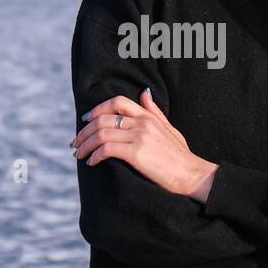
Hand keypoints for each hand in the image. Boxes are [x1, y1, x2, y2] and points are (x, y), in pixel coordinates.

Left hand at [71, 89, 217, 200]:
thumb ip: (154, 111)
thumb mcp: (169, 128)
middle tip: (75, 142)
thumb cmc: (181, 156)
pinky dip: (95, 155)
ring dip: (85, 144)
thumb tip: (144, 93)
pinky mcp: (137, 153)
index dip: (97, 109)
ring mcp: (139, 136)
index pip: (117, 102)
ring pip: (101, 133)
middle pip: (103, 118)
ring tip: (79, 154)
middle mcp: (142, 123)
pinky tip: (92, 162)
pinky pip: (107, 149)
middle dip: (84, 131)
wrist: (193, 174)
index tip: (85, 120)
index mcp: (148, 116)